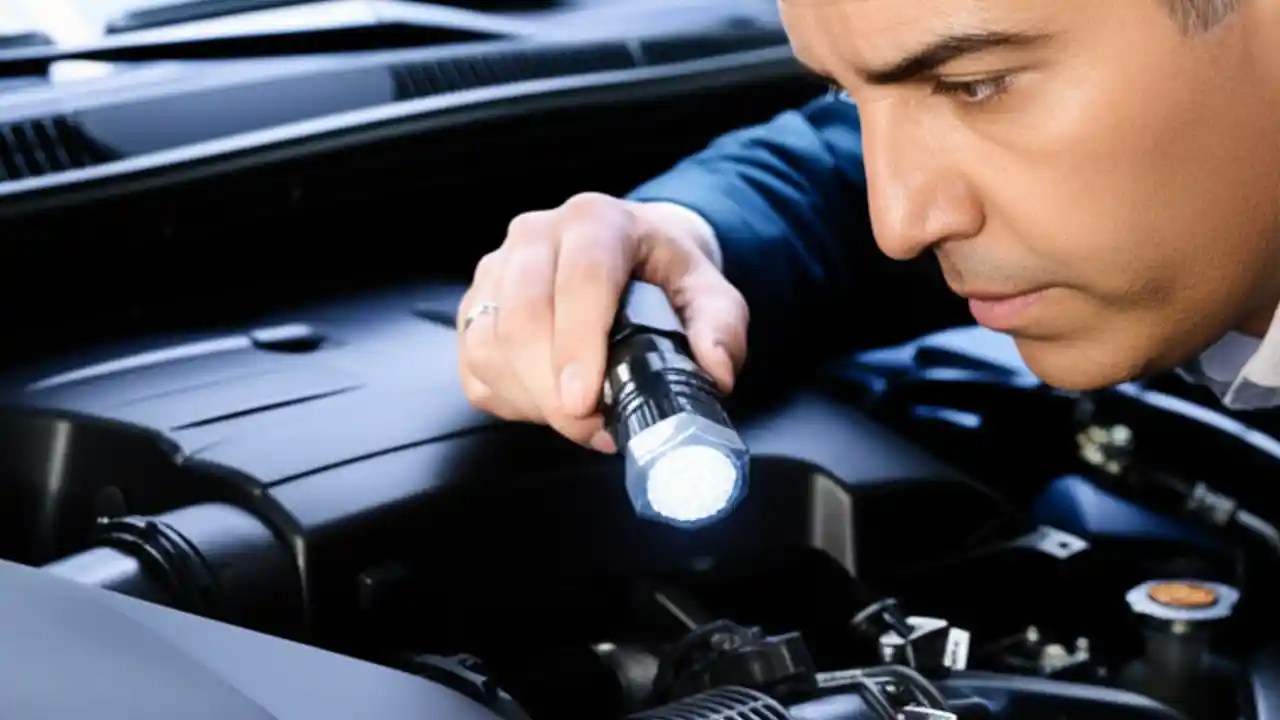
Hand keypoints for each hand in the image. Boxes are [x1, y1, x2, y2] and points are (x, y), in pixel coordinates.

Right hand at [456, 192, 748, 452]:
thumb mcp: (709, 292)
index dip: (578, 344)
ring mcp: (497, 268)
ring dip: (531, 398)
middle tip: (590, 427)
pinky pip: (475, 363)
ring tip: (577, 417)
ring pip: (491, 344)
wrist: (630, 252)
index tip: (583, 401)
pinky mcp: (475, 304)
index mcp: (597, 222)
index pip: (581, 280)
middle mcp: (536, 235)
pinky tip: (547, 403)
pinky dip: (509, 398)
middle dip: (551, 389)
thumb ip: (721, 328)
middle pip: (523, 316)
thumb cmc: (664, 275)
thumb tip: (715, 371)